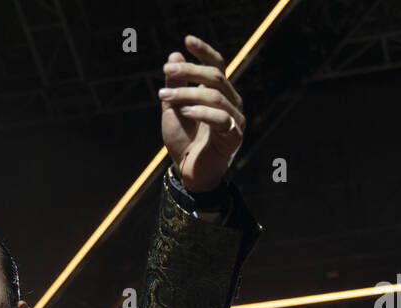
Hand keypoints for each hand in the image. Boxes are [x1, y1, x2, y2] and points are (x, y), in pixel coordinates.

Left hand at [156, 35, 243, 193]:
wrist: (189, 174)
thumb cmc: (183, 143)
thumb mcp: (173, 110)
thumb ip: (175, 86)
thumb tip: (174, 56)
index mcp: (219, 94)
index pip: (217, 66)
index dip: (204, 51)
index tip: (187, 40)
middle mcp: (231, 103)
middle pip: (216, 77)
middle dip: (190, 71)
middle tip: (167, 70)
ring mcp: (235, 120)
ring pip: (215, 96)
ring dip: (187, 93)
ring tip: (165, 95)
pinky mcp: (233, 137)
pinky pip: (220, 118)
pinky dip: (201, 112)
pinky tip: (184, 111)